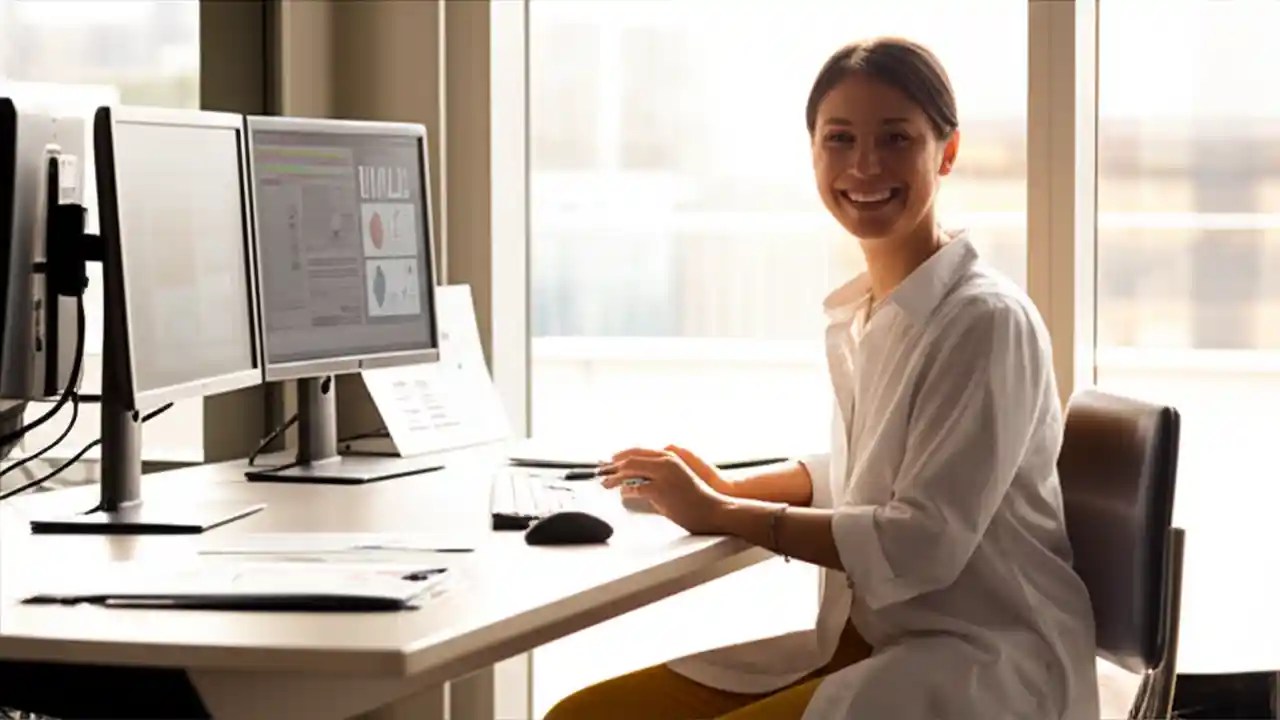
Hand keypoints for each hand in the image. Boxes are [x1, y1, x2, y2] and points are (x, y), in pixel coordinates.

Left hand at [607, 445, 732, 496]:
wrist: (715, 508)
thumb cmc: (698, 497)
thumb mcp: (680, 477)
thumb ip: (661, 474)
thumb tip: (641, 481)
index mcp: (670, 456)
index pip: (638, 451)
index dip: (621, 456)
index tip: (610, 462)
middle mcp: (665, 461)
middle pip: (630, 459)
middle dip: (613, 466)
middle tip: (601, 473)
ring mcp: (663, 474)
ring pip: (630, 471)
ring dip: (615, 478)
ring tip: (605, 483)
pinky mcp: (661, 489)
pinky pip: (636, 487)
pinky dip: (626, 490)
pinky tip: (621, 494)